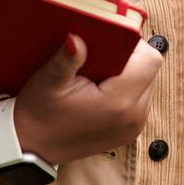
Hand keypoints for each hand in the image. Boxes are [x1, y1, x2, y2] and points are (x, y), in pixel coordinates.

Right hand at [8, 31, 164, 166]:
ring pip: (147, 83)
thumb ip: (68, 57)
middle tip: (101, 57)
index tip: (110, 41)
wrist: (32, 147)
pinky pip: (140, 99)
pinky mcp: (130, 131)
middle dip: (130, 58)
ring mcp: (134, 127)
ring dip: (129, 73)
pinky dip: (126, 89)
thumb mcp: (48, 81)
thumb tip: (78, 37)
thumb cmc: (39, 114)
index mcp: (118, 103)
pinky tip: (102, 89)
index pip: (149, 60)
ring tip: (100, 73)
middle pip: (150, 70)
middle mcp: (134, 117)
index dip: (134, 44)